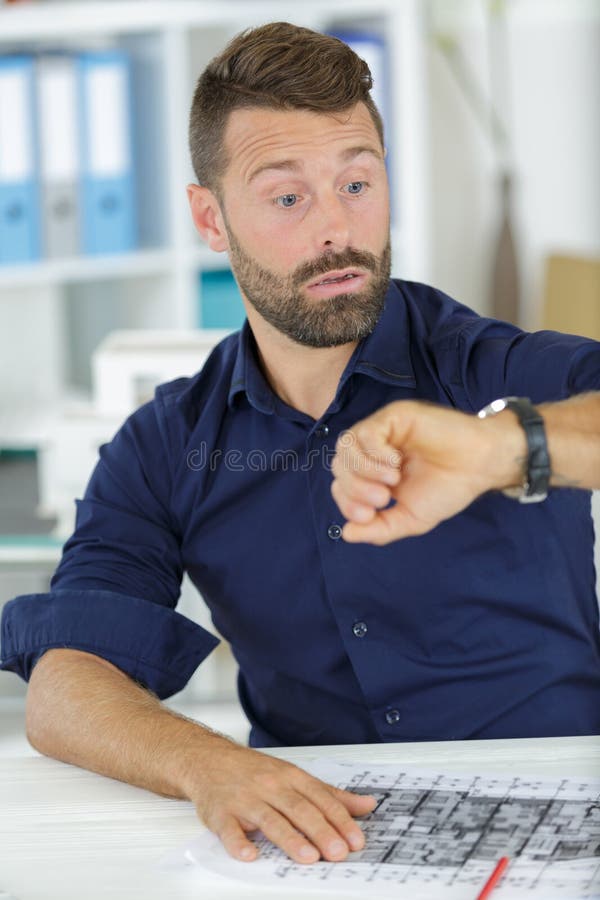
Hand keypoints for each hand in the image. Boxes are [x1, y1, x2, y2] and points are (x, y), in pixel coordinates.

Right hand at [187, 739, 375, 862]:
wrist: (209, 759)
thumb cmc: (255, 772)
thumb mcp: (295, 776)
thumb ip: (330, 794)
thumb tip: (367, 806)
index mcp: (290, 777)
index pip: (320, 798)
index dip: (340, 819)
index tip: (356, 839)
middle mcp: (270, 786)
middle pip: (299, 809)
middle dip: (321, 830)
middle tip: (339, 852)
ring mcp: (245, 800)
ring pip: (270, 819)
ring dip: (290, 838)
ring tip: (308, 857)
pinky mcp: (221, 814)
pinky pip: (230, 829)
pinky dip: (238, 842)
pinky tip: (250, 854)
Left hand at [330, 399, 522, 544]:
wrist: (481, 466)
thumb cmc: (449, 487)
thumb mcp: (411, 518)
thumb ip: (379, 529)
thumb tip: (346, 533)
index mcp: (374, 472)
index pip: (341, 483)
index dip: (346, 501)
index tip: (370, 515)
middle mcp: (373, 449)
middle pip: (339, 465)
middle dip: (355, 488)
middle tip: (383, 500)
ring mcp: (383, 430)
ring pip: (346, 446)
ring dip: (363, 470)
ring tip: (391, 482)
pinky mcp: (394, 416)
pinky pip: (367, 432)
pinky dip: (374, 452)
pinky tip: (396, 463)